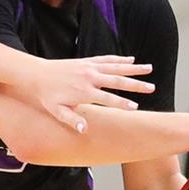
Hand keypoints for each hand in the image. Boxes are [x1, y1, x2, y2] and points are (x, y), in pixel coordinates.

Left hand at [29, 55, 153, 132]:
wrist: (36, 74)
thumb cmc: (46, 96)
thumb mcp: (56, 111)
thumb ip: (71, 120)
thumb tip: (84, 130)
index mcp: (84, 92)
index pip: (108, 99)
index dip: (122, 103)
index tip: (136, 107)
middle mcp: (90, 78)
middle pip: (117, 81)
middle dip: (136, 85)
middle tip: (152, 88)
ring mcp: (90, 68)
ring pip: (116, 67)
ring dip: (134, 68)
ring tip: (150, 68)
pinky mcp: (87, 61)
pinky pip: (107, 59)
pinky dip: (120, 59)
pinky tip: (131, 59)